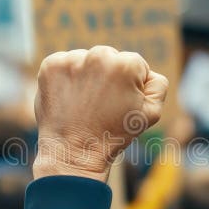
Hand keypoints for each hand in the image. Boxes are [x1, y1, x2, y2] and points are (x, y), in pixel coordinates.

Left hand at [33, 46, 167, 181]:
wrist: (73, 153)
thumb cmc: (114, 134)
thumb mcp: (152, 113)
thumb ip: (158, 84)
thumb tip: (146, 71)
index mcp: (124, 64)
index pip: (135, 63)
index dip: (131, 85)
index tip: (119, 104)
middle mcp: (97, 56)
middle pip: (110, 57)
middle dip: (108, 76)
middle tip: (101, 104)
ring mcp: (70, 60)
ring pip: (86, 59)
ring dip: (87, 75)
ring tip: (84, 103)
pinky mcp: (50, 66)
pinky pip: (65, 64)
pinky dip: (67, 77)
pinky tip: (69, 98)